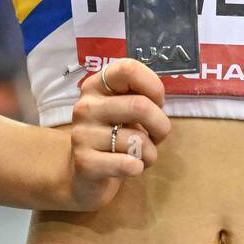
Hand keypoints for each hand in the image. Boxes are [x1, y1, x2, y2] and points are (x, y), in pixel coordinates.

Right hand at [64, 57, 170, 211]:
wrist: (83, 174)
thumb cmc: (113, 136)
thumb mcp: (125, 110)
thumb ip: (140, 96)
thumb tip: (158, 100)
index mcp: (96, 86)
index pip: (128, 69)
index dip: (153, 86)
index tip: (157, 102)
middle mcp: (86, 106)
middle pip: (140, 106)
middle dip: (161, 126)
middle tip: (157, 136)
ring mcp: (82, 134)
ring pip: (137, 139)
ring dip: (150, 153)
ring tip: (139, 156)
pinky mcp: (85, 163)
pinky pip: (126, 164)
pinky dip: (138, 168)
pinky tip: (131, 168)